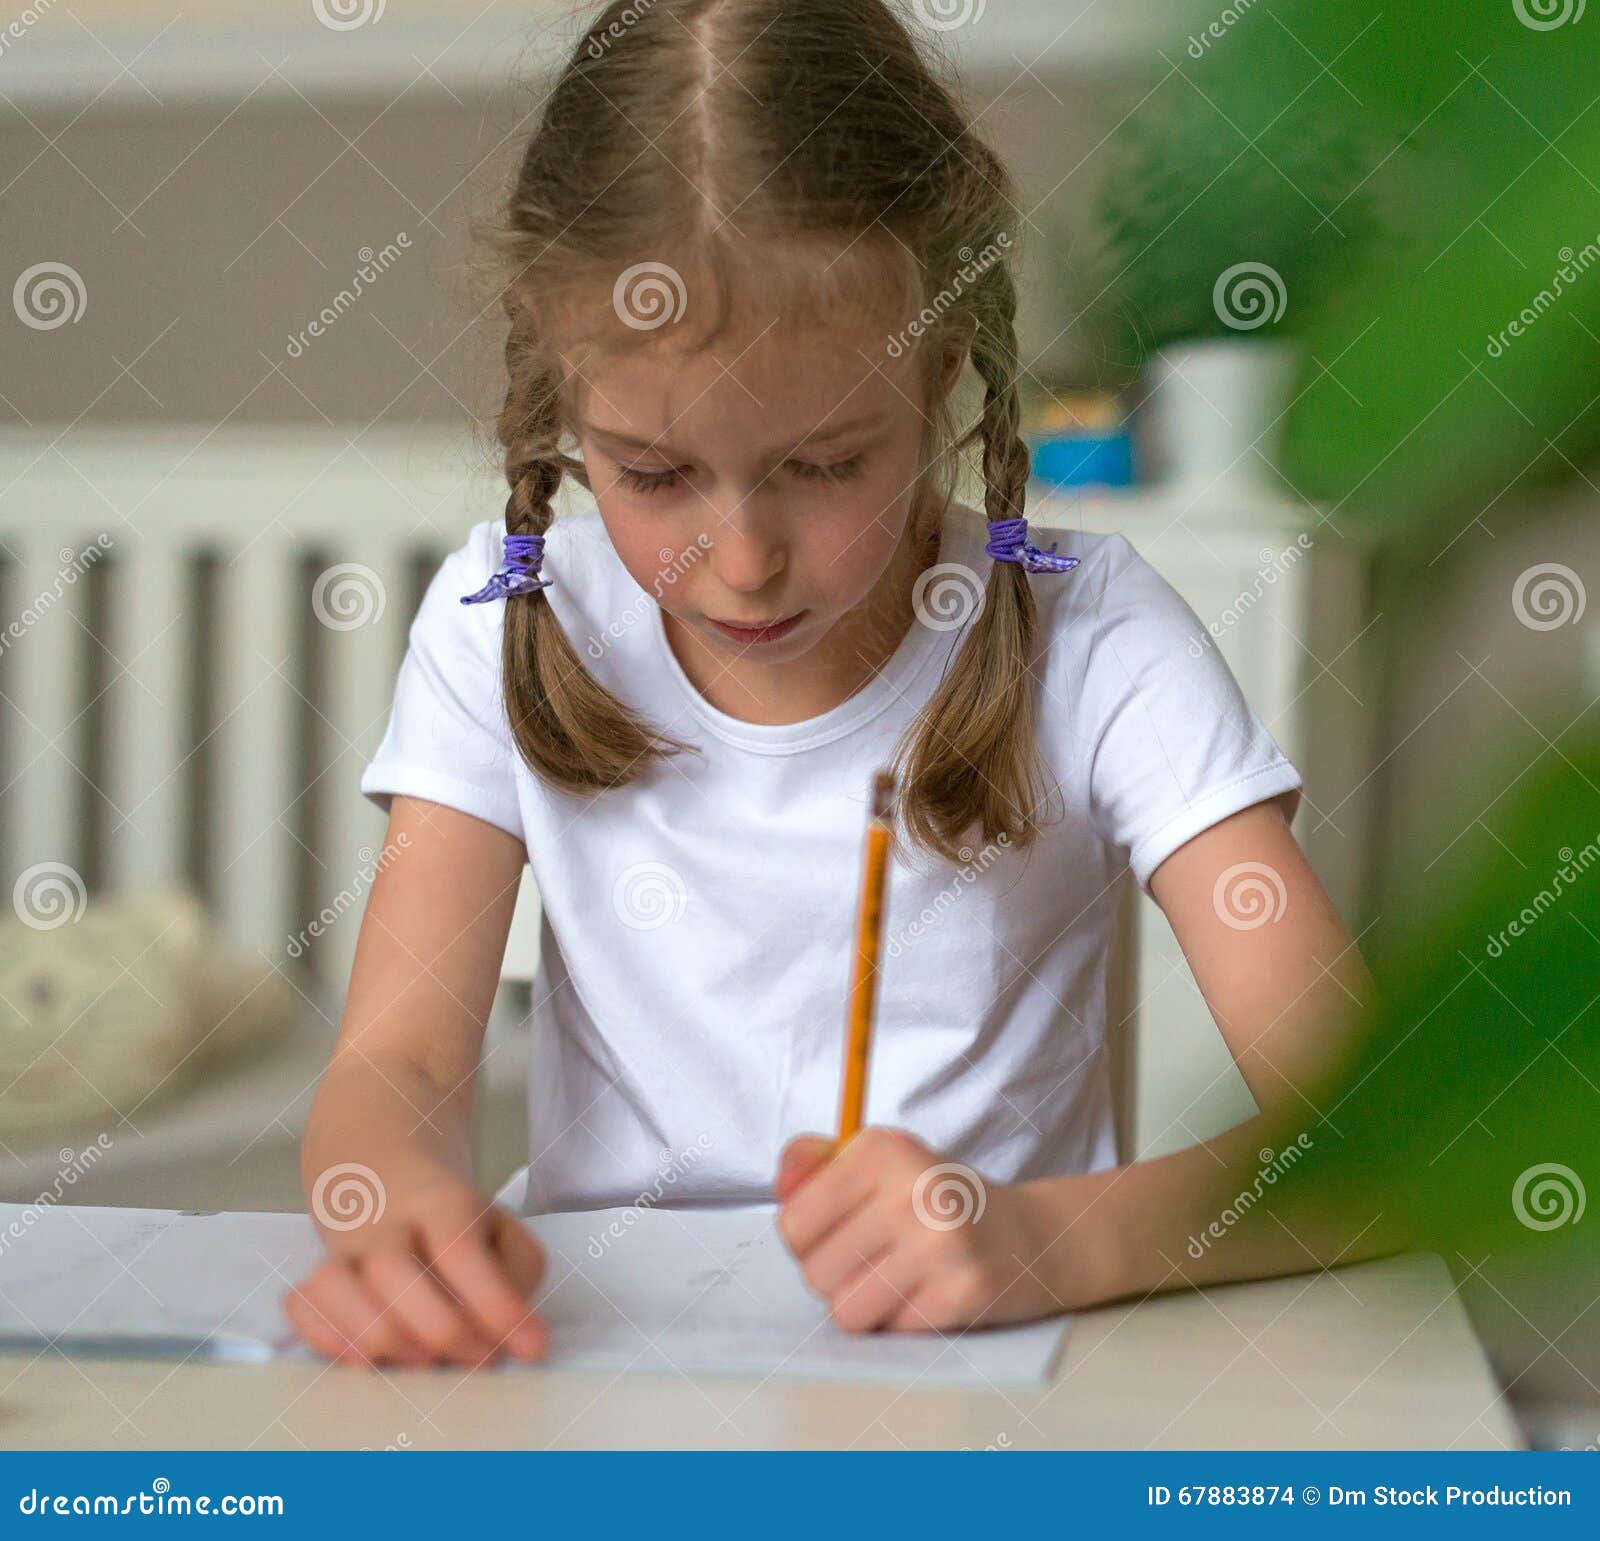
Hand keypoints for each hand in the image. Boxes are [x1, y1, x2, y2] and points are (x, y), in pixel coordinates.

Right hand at [284, 1158, 547, 1368]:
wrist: (382, 1173)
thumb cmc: (455, 1221)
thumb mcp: (504, 1231)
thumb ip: (517, 1277)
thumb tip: (511, 1333)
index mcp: (442, 1203)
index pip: (462, 1252)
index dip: (495, 1305)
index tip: (532, 1348)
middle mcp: (384, 1223)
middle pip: (393, 1272)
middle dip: (441, 1329)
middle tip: (479, 1359)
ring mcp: (342, 1250)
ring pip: (335, 1286)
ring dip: (380, 1337)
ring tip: (422, 1360)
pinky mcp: (312, 1277)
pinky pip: (300, 1305)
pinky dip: (327, 1338)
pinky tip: (369, 1359)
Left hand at [774, 1127, 1077, 1332]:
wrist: (1030, 1236)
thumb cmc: (936, 1201)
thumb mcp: (879, 1162)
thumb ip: (816, 1166)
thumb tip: (782, 1187)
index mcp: (880, 1148)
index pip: (792, 1224)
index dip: (807, 1240)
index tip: (841, 1230)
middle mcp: (912, 1188)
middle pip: (815, 1274)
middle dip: (836, 1277)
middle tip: (877, 1257)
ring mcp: (942, 1241)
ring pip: (847, 1311)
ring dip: (867, 1306)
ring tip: (899, 1279)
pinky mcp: (965, 1290)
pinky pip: (893, 1331)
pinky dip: (905, 1322)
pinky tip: (931, 1293)